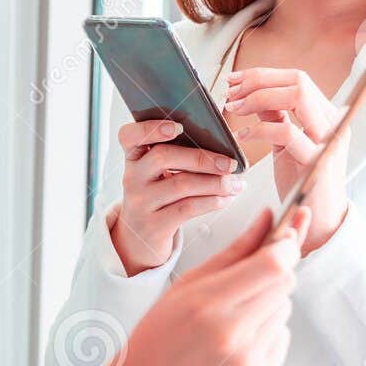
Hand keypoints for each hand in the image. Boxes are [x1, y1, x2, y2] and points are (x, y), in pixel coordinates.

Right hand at [110, 119, 246, 274]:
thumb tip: (223, 142)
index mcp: (133, 157)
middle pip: (163, 157)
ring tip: (236, 184)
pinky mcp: (154, 225)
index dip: (151, 128)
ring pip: (181, 185)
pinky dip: (212, 201)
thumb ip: (177, 154)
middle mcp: (132, 177)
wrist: (140, 238)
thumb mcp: (155, 174)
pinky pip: (187, 208)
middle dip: (201, 158)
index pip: (129, 136)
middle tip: (229, 163)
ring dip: (215, 183)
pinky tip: (226, 199)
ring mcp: (140, 202)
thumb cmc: (157, 196)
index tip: (178, 126)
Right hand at [116, 207, 310, 365]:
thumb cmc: (159, 336)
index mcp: (209, 304)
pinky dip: (268, 328)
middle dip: (276, 268)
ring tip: (233, 312)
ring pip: (284, 308)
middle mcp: (234, 334)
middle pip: (285, 283)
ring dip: (269, 300)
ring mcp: (250, 360)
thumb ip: (233, 251)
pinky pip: (281, 336)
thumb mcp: (187, 285)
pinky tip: (238, 335)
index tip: (283, 234)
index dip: (285, 244)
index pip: (273, 265)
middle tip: (252, 270)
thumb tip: (266, 220)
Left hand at [224, 67, 348, 254]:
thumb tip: (249, 91)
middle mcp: (333, 123)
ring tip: (235, 109)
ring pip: (296, 96)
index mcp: (326, 115)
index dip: (262, 75)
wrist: (319, 222)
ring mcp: (328, 140)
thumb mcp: (286, 143)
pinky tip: (243, 136)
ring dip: (258, 98)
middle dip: (257, 82)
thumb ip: (274, 116)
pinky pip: (286, 131)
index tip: (235, 80)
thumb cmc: (302, 183)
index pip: (297, 78)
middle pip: (297, 81)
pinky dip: (259, 129)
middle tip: (231, 94)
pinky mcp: (318, 160)